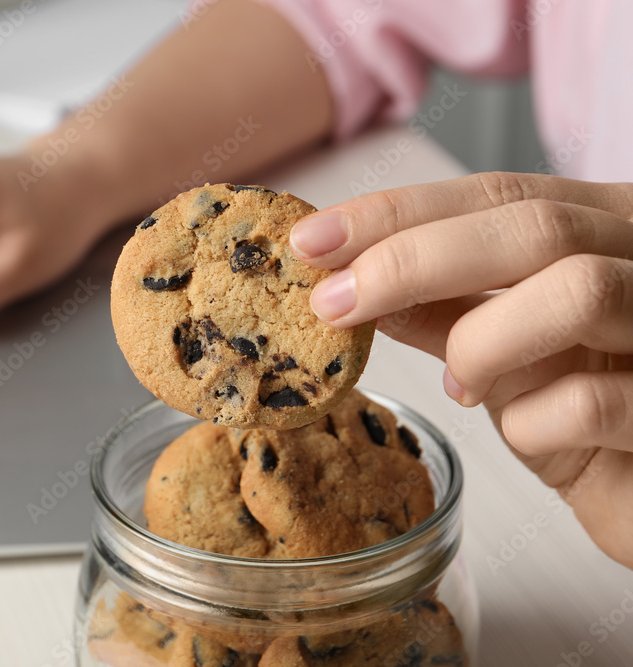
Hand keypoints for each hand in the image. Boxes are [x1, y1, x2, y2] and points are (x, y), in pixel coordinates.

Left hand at [289, 172, 632, 567]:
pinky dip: (532, 421)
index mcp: (608, 226)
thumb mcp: (503, 347)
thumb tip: (345, 278)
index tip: (312, 240)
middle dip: (413, 260)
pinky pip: (592, 400)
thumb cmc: (588, 411)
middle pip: (535, 225)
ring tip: (457, 382)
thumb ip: (439, 307)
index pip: (496, 195)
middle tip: (332, 301)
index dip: (398, 214)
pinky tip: (528, 434)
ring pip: (577, 289)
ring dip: (481, 340)